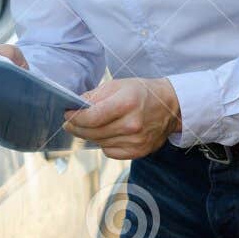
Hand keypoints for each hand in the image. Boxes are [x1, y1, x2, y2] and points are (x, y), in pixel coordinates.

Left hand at [63, 77, 180, 159]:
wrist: (171, 106)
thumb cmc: (141, 92)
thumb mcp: (117, 85)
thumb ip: (94, 96)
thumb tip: (74, 106)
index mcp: (127, 103)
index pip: (91, 117)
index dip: (75, 117)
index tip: (67, 114)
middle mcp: (132, 124)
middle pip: (92, 132)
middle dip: (76, 127)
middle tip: (70, 122)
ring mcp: (136, 140)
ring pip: (99, 143)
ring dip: (90, 135)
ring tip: (91, 126)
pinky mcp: (139, 151)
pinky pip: (110, 152)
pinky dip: (104, 144)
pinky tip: (108, 134)